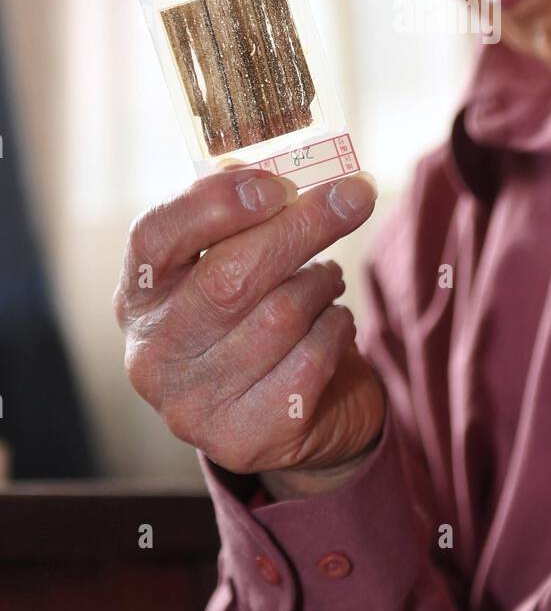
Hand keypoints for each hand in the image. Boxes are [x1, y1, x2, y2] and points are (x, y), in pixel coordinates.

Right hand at [114, 168, 384, 476]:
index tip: (277, 184)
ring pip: (281, 314)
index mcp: (138, 295)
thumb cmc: (258, 315)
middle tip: (354, 196)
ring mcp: (191, 404)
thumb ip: (244, 217)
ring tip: (328, 276)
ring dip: (323, 281)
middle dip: (303, 226)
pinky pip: (311, 359)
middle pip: (231, 276)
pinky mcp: (242, 439)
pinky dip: (336, 327)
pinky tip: (333, 322)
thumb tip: (282, 171)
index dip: (216, 204)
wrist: (291, 417)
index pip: (155, 238)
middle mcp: (152, 353)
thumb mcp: (235, 262)